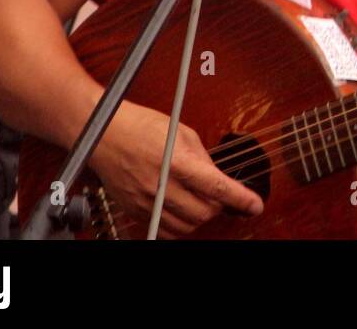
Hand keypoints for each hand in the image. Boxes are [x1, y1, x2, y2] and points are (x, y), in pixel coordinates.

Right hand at [89, 100, 263, 237]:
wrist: (102, 133)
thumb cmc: (140, 125)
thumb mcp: (181, 132)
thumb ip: (203, 158)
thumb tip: (218, 178)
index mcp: (175, 161)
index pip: (216, 187)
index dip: (240, 199)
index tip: (254, 205)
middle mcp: (159, 185)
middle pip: (203, 213)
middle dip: (219, 206)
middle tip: (220, 195)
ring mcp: (145, 201)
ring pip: (186, 227)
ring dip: (200, 217)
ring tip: (200, 200)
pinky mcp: (135, 210)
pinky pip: (165, 230)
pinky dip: (180, 225)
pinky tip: (182, 209)